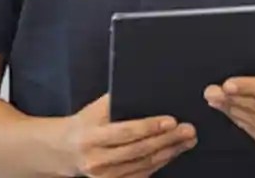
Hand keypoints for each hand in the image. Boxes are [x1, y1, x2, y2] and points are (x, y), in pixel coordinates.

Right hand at [60, 94, 196, 177]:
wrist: (65, 150)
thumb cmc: (87, 123)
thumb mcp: (96, 108)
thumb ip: (118, 99)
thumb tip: (147, 85)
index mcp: (92, 135)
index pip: (126, 132)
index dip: (151, 127)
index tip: (172, 120)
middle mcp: (97, 158)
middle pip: (139, 150)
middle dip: (168, 140)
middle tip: (189, 130)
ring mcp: (104, 175)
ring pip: (143, 165)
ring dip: (169, 153)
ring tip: (187, 141)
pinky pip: (141, 175)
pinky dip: (159, 164)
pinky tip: (173, 153)